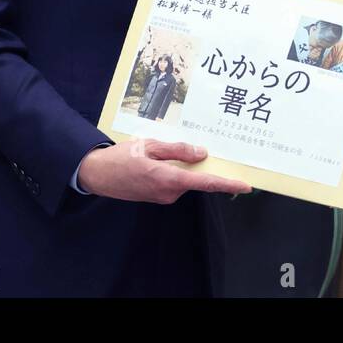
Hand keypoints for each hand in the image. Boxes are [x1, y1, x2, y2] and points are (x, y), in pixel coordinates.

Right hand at [77, 139, 251, 203]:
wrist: (97, 175)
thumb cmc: (120, 158)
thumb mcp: (149, 145)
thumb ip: (177, 149)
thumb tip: (201, 153)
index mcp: (167, 178)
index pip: (204, 183)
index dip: (226, 184)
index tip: (245, 185)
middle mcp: (168, 192)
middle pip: (195, 178)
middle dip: (200, 165)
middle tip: (200, 148)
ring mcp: (163, 197)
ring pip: (184, 179)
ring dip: (182, 166)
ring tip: (161, 149)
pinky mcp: (158, 197)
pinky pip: (174, 182)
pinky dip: (175, 171)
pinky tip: (159, 159)